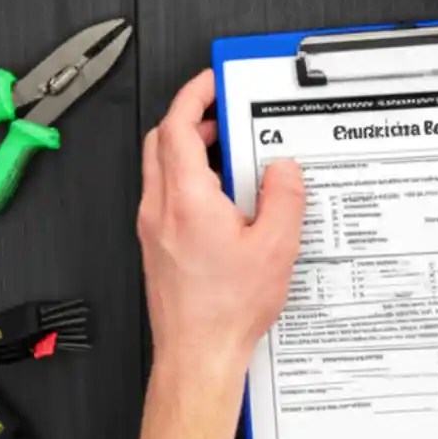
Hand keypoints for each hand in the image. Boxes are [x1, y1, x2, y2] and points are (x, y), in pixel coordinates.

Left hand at [137, 70, 305, 369]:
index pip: (178, 126)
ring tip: (231, 156)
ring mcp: (153, 228)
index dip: (194, 95)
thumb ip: (284, 199)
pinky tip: (224, 199)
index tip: (212, 83)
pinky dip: (190, 180)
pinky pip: (166, 195)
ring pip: (161, 168)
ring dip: (190, 150)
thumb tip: (284, 170)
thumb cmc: (226, 311)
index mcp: (187, 199)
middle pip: (162, 140)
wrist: (198, 355)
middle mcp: (160, 209)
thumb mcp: (276, 248)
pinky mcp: (156, 245)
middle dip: (191, 118)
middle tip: (224, 115)